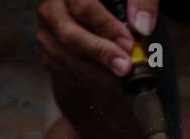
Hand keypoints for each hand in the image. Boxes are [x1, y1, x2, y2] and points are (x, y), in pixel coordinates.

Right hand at [35, 0, 158, 78]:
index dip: (106, 26)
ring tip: (123, 80)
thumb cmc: (115, 3)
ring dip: (96, 74)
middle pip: (69, 35)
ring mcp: (47, 30)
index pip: (83, 5)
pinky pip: (64, 70)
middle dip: (100, 55)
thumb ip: (142, 2)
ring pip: (66, 57)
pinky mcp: (49, 51)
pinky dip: (88, 79)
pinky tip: (109, 81)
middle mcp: (53, 7)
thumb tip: (142, 25)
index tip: (128, 44)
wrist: (98, 18)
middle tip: (125, 68)